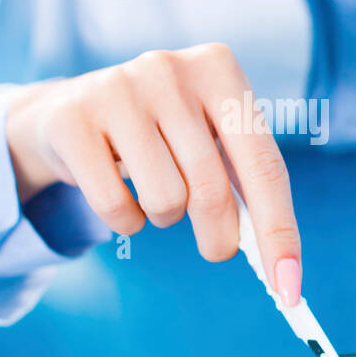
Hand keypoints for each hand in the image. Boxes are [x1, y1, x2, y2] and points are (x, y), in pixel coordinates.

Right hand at [5, 43, 301, 302]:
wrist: (66, 112)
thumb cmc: (159, 134)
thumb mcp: (207, 137)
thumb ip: (243, 183)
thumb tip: (279, 262)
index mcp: (218, 68)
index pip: (263, 164)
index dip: (279, 231)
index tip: (289, 288)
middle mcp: (169, 69)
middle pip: (211, 189)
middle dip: (220, 238)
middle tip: (216, 249)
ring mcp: (116, 90)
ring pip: (164, 201)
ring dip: (163, 218)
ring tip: (153, 193)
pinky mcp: (72, 120)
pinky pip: (116, 207)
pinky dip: (125, 222)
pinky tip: (118, 195)